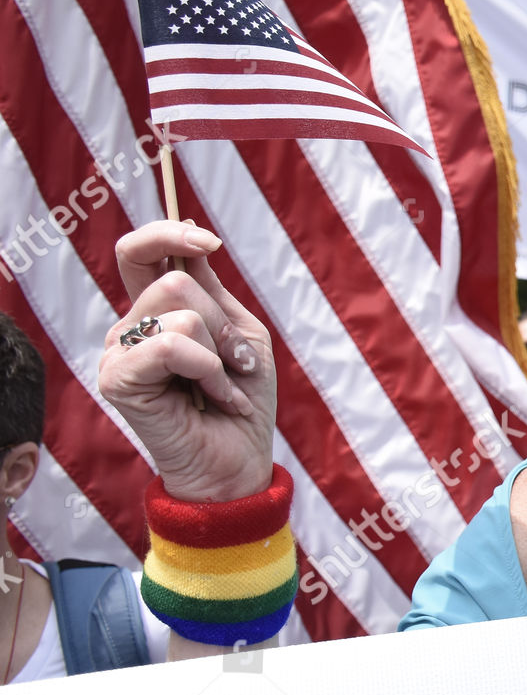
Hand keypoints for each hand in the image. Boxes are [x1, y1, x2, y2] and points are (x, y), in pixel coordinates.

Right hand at [98, 220, 275, 502]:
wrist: (238, 461)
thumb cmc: (242, 400)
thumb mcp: (240, 333)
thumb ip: (212, 289)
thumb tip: (189, 233)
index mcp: (156, 312)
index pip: (140, 252)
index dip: (168, 233)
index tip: (209, 243)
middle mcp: (129, 327)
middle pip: (174, 279)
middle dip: (222, 320)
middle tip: (235, 362)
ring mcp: (118, 353)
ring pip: (178, 309)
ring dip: (219, 350)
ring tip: (222, 386)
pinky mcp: (117, 380)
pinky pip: (169, 344)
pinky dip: (207, 369)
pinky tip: (213, 397)